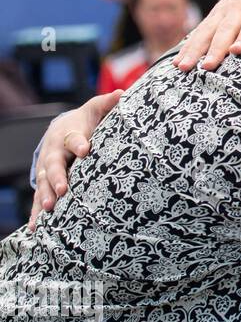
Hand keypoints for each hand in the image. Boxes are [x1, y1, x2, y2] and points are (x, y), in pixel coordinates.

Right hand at [28, 90, 123, 229]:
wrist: (63, 128)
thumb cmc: (86, 121)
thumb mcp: (96, 109)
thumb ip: (108, 103)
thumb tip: (121, 93)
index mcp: (67, 135)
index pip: (73, 139)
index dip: (79, 143)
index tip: (85, 149)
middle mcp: (54, 153)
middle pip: (54, 165)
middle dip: (57, 176)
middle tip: (62, 189)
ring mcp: (48, 170)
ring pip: (44, 183)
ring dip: (45, 196)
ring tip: (50, 208)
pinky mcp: (46, 184)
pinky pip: (39, 199)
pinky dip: (37, 213)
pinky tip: (36, 228)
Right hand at [174, 0, 240, 70]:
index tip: (237, 51)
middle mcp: (238, 6)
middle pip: (225, 29)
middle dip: (215, 48)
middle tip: (207, 67)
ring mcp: (224, 10)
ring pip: (207, 31)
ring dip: (194, 49)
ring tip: (183, 67)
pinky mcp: (216, 14)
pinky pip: (200, 30)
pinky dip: (189, 45)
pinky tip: (178, 61)